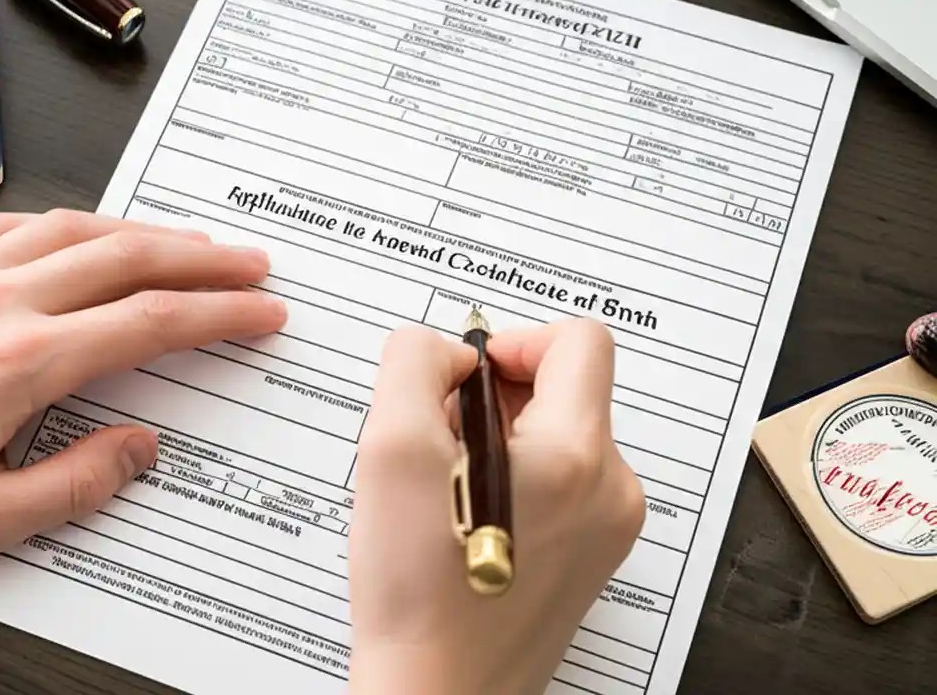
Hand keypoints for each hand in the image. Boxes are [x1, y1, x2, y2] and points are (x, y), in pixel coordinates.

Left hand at [0, 209, 285, 598]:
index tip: (261, 310)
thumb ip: (77, 483)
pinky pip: (5, 225)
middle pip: (124, 258)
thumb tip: (140, 449)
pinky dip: (58, 222)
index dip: (220, 313)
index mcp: (19, 364)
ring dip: (138, 230)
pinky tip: (74, 231)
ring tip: (182, 242)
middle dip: (201, 259)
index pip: (149, 322)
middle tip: (250, 264)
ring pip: (71, 229)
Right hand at [349, 320, 644, 694]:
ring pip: (557, 440)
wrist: (436, 692)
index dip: (514, 341)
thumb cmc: (419, 592)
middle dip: (494, 398)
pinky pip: (557, 486)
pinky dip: (510, 483)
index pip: (579, 342)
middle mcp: (609, 490)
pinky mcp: (587, 559)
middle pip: (566, 391)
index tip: (468, 374)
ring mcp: (604, 530)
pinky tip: (462, 520)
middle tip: (438, 440)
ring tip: (445, 491)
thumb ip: (416, 364)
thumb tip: (447, 354)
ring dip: (497, 442)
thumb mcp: (391, 447)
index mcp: (577, 454)